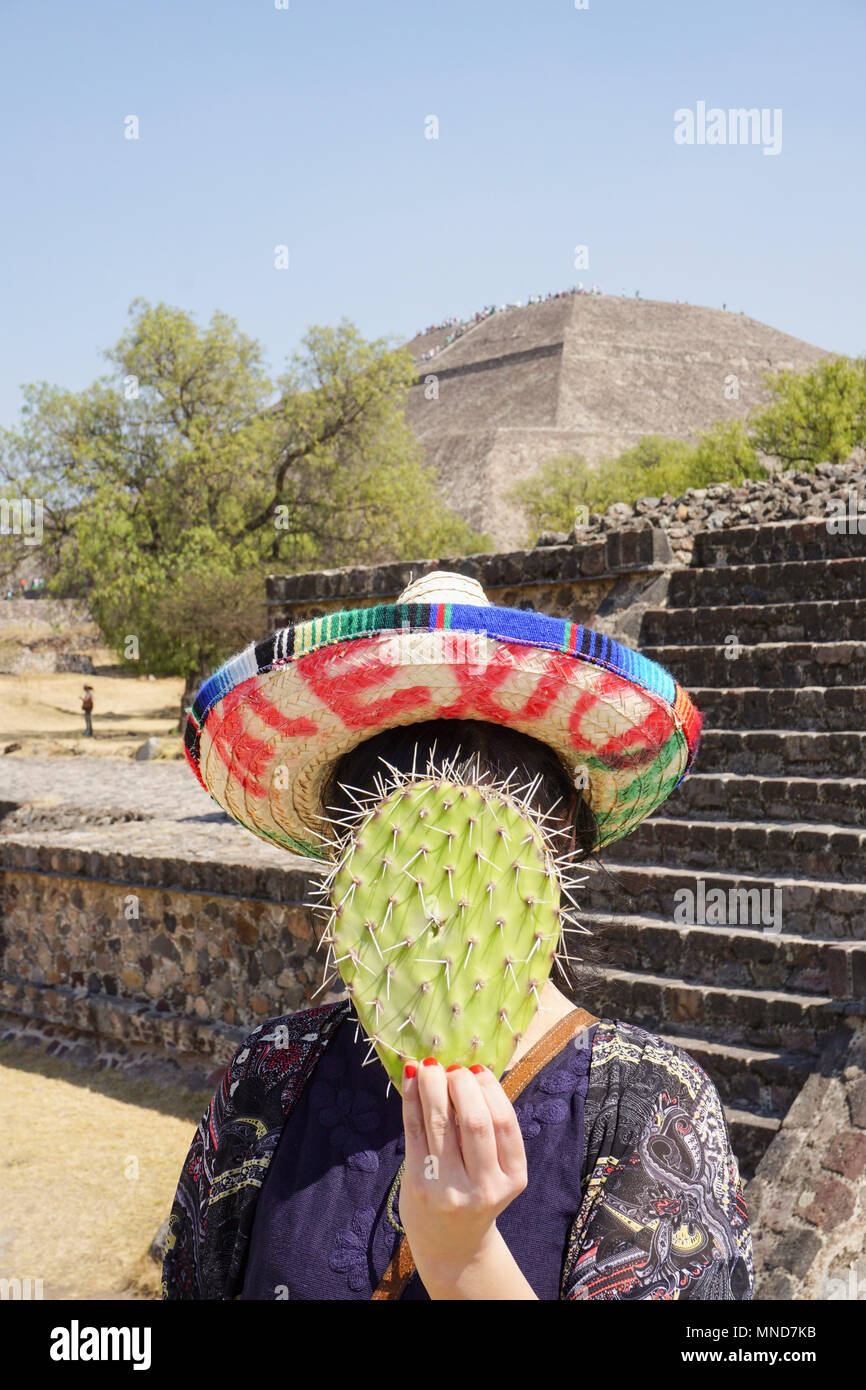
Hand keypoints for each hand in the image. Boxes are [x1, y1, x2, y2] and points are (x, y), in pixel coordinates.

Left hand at [399, 1059, 535, 1298]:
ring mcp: (450, 1188)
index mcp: (512, 1177)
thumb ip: (488, 1129)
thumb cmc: (474, 1193)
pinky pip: (414, 1130)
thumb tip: (468, 1069)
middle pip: (474, 1120)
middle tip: (452, 1068)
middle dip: (461, 1084)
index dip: (489, 1088)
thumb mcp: (495, 1170)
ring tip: (428, 1066)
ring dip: (432, 1085)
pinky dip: (411, 1099)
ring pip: (441, 1122)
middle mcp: (484, 1187)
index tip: (475, 1069)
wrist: (451, 1245)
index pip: (503, 1122)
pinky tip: (411, 1078)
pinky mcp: (420, 1184)